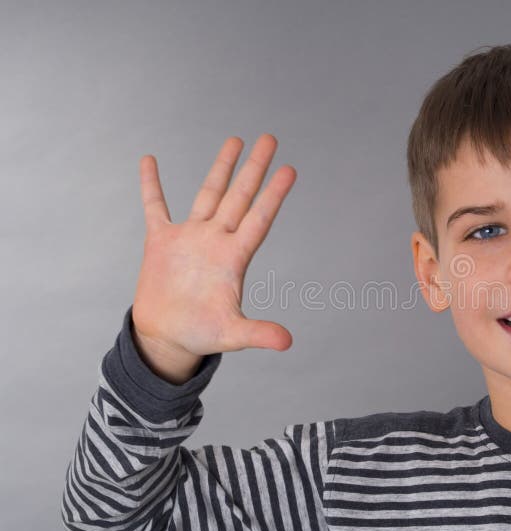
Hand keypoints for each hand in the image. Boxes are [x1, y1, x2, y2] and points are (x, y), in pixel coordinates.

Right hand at [132, 134, 294, 376]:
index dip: (274, 195)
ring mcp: (189, 238)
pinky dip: (151, 185)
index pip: (259, 219)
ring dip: (221, 167)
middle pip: (239, 196)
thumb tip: (288, 342)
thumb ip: (258, 334)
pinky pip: (155, 206)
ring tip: (236, 139)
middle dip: (254, 168)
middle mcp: (216, 241)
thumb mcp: (231, 334)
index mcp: (234, 258)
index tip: (290, 169)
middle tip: (270, 138)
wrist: (167, 338)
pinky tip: (150, 159)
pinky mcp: (161, 241)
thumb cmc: (201, 335)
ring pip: (208, 194)